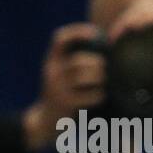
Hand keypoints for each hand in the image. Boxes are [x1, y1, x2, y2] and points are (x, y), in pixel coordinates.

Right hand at [23, 22, 106, 147]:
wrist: (46, 120)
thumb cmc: (62, 93)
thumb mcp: (62, 74)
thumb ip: (75, 61)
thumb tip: (103, 46)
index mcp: (52, 60)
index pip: (60, 38)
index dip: (77, 32)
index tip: (95, 33)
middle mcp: (52, 71)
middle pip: (79, 60)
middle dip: (97, 63)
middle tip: (106, 67)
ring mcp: (57, 87)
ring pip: (83, 76)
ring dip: (100, 78)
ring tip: (104, 80)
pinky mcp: (65, 103)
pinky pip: (90, 95)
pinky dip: (99, 94)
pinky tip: (101, 96)